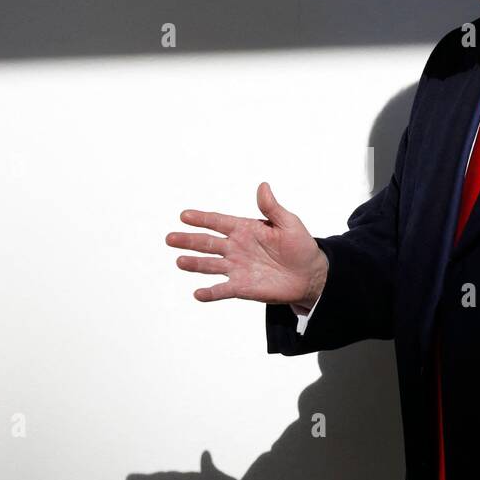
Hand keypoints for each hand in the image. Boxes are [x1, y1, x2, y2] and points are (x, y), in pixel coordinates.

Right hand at [167, 181, 328, 307]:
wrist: (310, 275)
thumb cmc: (300, 246)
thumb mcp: (289, 223)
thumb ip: (272, 208)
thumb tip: (263, 186)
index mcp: (244, 229)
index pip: (218, 222)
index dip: (202, 219)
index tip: (184, 215)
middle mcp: (236, 248)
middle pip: (207, 243)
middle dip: (188, 240)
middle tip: (170, 238)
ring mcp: (237, 268)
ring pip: (210, 265)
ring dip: (194, 264)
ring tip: (180, 261)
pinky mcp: (242, 287)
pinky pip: (222, 290)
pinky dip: (210, 292)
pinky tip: (198, 293)